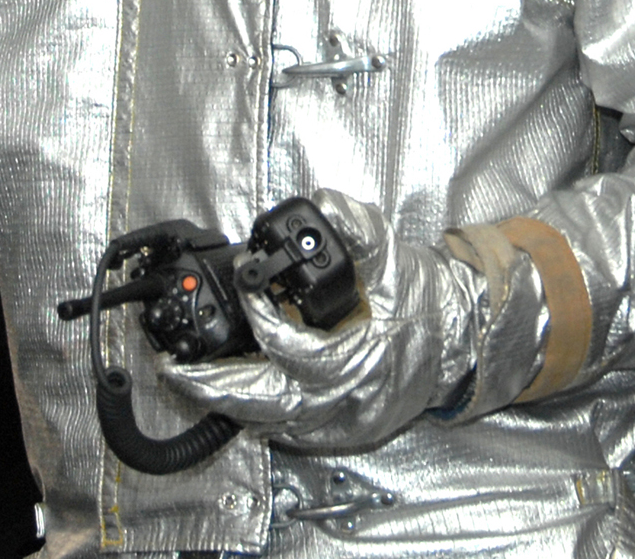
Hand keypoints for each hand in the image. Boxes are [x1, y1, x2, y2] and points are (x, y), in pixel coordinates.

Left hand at [161, 189, 484, 448]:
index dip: (260, 315)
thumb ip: (356, 226)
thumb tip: (320, 201)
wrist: (461, 339)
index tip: (244, 283)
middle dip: (214, 390)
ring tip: (189, 379)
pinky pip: (289, 429)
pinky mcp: (342, 432)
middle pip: (266, 405)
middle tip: (173, 370)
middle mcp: (345, 400)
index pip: (292, 347)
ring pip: (272, 422)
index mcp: (357, 357)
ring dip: (229, 403)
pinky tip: (236, 391)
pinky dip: (259, 412)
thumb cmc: (425, 300)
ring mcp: (342, 422)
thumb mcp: (393, 255)